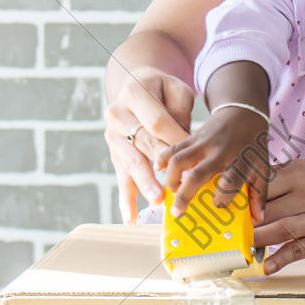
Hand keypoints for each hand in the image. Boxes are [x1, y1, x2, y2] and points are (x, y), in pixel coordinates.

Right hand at [104, 66, 195, 223]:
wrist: (133, 86)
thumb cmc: (160, 90)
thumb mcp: (174, 87)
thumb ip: (180, 109)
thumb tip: (185, 141)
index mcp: (133, 92)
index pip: (157, 121)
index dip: (175, 139)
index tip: (192, 155)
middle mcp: (117, 114)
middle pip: (143, 143)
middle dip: (160, 165)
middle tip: (174, 182)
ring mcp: (112, 135)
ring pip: (131, 162)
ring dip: (144, 182)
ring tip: (157, 199)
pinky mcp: (114, 153)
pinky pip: (120, 177)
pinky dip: (125, 199)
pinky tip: (130, 217)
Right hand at [153, 106, 273, 219]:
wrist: (244, 112)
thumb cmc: (253, 144)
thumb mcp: (262, 167)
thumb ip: (260, 194)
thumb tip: (257, 220)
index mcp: (240, 161)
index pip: (231, 182)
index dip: (222, 197)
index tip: (216, 206)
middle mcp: (220, 152)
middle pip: (198, 174)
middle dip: (184, 195)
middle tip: (177, 211)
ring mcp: (204, 143)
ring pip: (179, 159)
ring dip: (171, 178)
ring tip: (171, 191)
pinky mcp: (193, 136)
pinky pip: (174, 147)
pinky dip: (163, 158)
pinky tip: (158, 168)